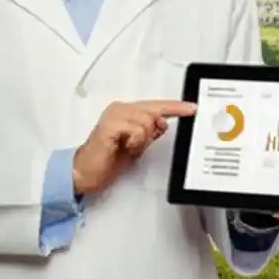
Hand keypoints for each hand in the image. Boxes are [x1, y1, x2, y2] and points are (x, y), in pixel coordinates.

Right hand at [72, 100, 195, 195]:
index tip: (193, 108)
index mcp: (126, 111)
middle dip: (152, 131)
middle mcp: (120, 108)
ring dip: (141, 140)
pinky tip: (123, 148)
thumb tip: (163, 123)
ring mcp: (114, 114)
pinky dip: (135, 143)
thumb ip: (149, 132)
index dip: (176, 107)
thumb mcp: (136, 145)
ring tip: (127, 148)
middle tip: (136, 145)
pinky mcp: (110, 125)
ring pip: (147, 121)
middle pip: (154, 111)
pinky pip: (137, 130)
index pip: (156, 105)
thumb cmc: (108, 160)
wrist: (85, 172)